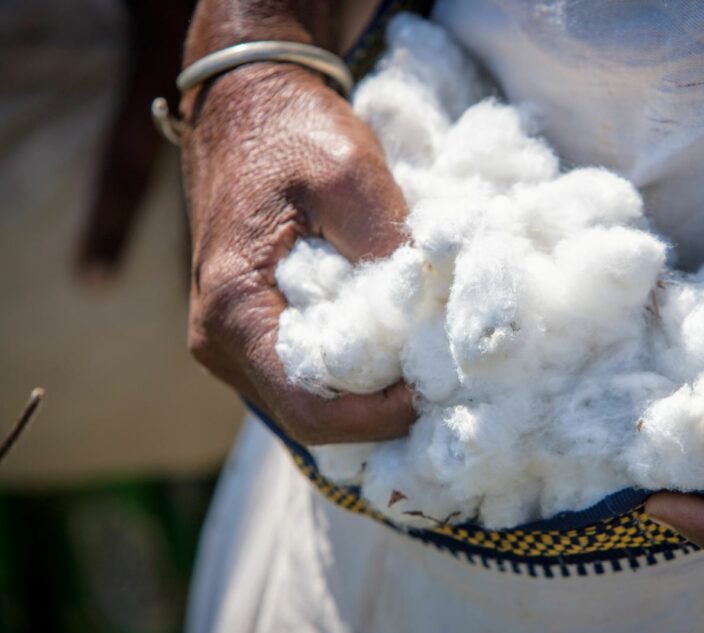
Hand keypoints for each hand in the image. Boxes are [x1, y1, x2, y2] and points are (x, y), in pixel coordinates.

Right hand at [183, 62, 415, 443]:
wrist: (249, 103)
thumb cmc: (290, 132)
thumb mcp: (348, 172)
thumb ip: (385, 244)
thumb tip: (430, 309)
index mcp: (235, 311)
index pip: (306, 407)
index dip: (376, 417)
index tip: (431, 392)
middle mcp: (221, 342)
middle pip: (309, 415)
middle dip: (378, 411)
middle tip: (441, 384)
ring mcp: (234, 342)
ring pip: (309, 400)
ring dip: (368, 396)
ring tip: (424, 370)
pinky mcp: (254, 330)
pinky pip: (306, 375)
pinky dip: (354, 374)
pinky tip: (395, 351)